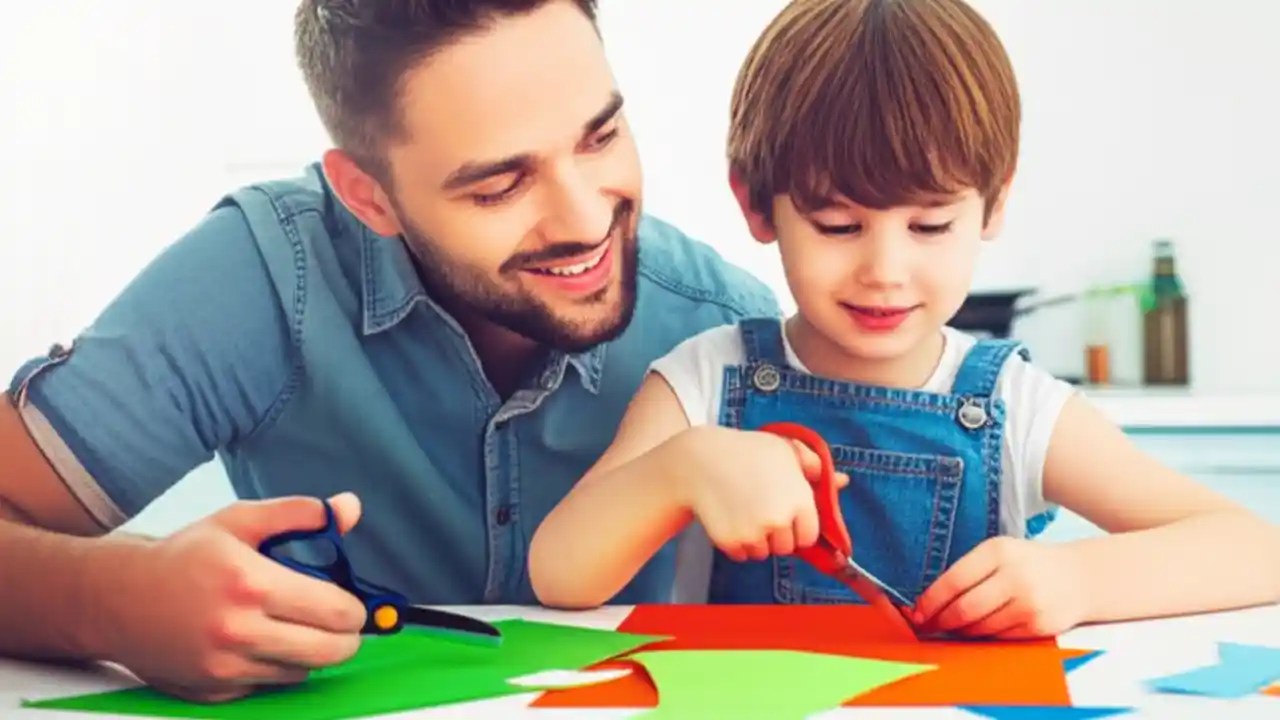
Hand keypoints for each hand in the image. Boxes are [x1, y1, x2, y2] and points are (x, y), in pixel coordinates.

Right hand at [98, 493, 367, 701]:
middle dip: (345, 637)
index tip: (352, 603)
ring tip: (292, 625)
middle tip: (339, 622)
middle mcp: (238, 630)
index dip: (355, 608)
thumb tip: (349, 508)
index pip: (335, 611)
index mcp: (251, 583)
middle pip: (330, 651)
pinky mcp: (213, 691)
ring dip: (308, 652)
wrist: (117, 598)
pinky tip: (259, 642)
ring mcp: (224, 667)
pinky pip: (269, 685)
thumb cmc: (184, 556)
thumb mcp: (240, 521)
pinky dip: (275, 667)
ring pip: (302, 671)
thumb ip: (300, 513)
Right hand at [676, 427, 847, 562]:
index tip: (784, 516)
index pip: (808, 535)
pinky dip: (736, 544)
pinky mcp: (731, 542)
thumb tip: (843, 482)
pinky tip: (729, 518)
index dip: (797, 527)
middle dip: (775, 535)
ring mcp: (755, 533)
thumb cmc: (746, 451)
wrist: (700, 460)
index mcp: (800, 500)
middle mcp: (780, 520)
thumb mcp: (784, 450)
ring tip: (742, 511)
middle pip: (785, 547)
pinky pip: (741, 555)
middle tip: (759, 509)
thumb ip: (814, 467)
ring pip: (762, 553)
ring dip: (755, 540)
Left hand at [910, 537, 1089, 638]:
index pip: (953, 581)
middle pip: (964, 608)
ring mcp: (1029, 602)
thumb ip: (969, 572)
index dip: (930, 601)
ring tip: (951, 626)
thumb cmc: (1028, 564)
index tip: (915, 612)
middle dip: (940, 621)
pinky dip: (983, 636)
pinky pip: (999, 637)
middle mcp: (1015, 575)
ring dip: (960, 630)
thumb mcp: (1000, 553)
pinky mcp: (1040, 625)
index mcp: (998, 551)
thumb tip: (929, 602)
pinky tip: (978, 630)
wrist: (1080, 577)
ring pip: (980, 626)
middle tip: (927, 626)